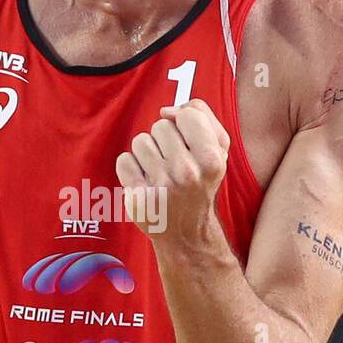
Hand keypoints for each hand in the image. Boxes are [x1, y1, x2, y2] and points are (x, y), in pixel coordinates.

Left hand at [114, 98, 229, 241]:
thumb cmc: (201, 183)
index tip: (185, 140)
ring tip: (159, 172)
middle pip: (160, 126)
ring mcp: (161, 186)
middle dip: (164, 141)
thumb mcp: (218, 150)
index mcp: (211, 159)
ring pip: (140, 141)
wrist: (187, 232)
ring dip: (147, 154)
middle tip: (173, 163)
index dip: (183, 123)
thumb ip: (202, 117)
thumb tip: (168, 111)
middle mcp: (187, 173)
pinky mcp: (139, 197)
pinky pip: (124, 161)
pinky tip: (145, 181)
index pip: (187, 115)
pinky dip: (131, 169)